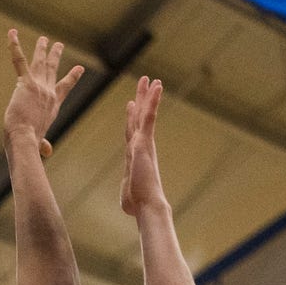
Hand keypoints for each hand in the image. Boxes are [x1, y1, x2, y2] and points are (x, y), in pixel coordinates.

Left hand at [4, 30, 83, 156]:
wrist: (25, 140)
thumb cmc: (29, 144)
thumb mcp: (39, 142)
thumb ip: (43, 145)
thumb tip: (46, 152)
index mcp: (52, 106)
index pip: (64, 88)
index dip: (72, 78)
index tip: (79, 68)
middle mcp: (49, 93)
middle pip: (53, 70)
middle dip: (55, 56)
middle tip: (58, 44)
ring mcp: (39, 86)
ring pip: (41, 62)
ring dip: (42, 48)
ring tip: (43, 39)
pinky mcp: (26, 83)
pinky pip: (19, 60)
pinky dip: (15, 46)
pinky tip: (12, 33)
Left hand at [120, 76, 165, 216]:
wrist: (146, 204)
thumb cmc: (137, 204)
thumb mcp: (128, 194)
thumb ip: (129, 190)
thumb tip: (129, 202)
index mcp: (136, 154)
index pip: (132, 130)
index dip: (132, 116)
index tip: (132, 104)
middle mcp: (141, 145)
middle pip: (139, 117)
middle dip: (142, 99)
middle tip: (145, 83)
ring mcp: (144, 142)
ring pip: (145, 113)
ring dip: (148, 95)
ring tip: (152, 80)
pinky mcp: (145, 141)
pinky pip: (149, 117)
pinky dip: (152, 101)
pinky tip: (157, 87)